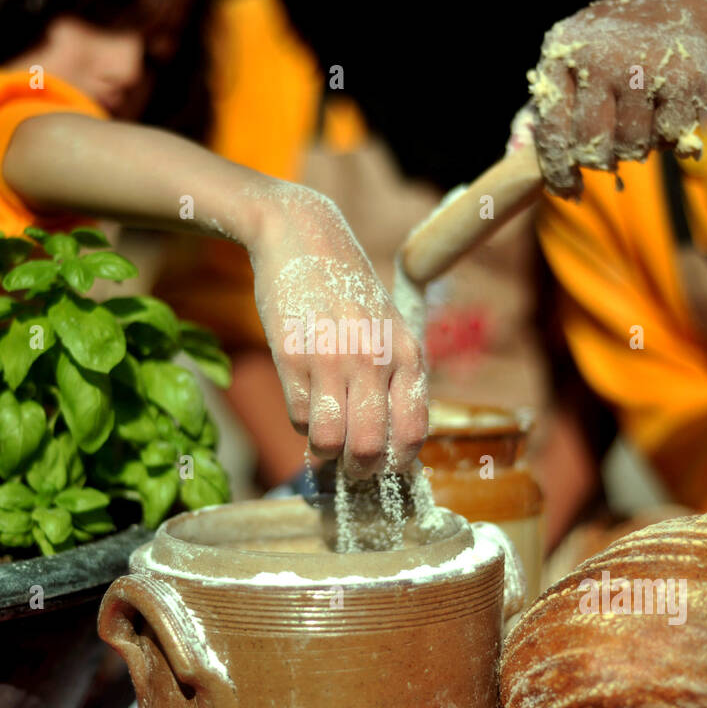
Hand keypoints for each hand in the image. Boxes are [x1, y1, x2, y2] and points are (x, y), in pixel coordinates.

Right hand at [246, 182, 428, 477]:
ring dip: (325, 451)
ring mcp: (333, 359)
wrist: (304, 239)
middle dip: (358, 468)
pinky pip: (299, 418)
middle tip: (350, 466)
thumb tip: (391, 443)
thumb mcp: (389, 328)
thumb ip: (396, 377)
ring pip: (331, 441)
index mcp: (408, 354)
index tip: (384, 465)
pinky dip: (301, 422)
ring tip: (324, 440)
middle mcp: (375, 360)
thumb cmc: (348, 291)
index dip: (397, 463)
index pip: (412, 433)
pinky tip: (305, 400)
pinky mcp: (293, 357)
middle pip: (370, 448)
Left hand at [522, 0, 706, 194]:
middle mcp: (599, 58)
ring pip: (632, 148)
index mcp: (561, 53)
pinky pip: (670, 138)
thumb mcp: (580, 56)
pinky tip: (669, 110)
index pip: (552, 131)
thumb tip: (539, 169)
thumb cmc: (622, 45)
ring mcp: (643, 67)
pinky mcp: (686, 79)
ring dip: (639, 147)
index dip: (559, 169)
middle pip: (591, 148)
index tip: (569, 188)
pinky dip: (671, 137)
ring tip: (644, 118)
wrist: (695, 3)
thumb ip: (558, 103)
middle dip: (602, 158)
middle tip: (613, 148)